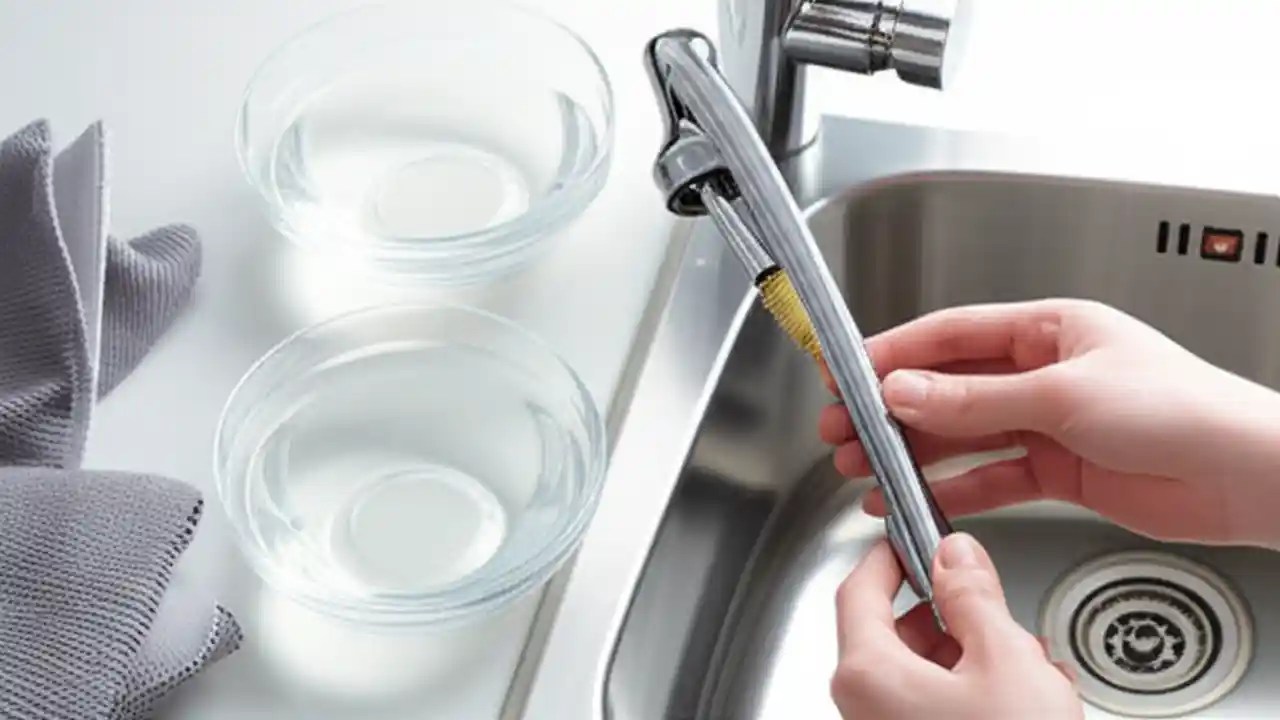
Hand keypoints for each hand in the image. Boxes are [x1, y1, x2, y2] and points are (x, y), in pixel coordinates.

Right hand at [819, 299, 1279, 547]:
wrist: (1244, 476)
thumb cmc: (1181, 410)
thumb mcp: (1061, 394)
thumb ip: (975, 398)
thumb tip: (903, 390)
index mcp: (1047, 329)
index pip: (950, 335)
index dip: (892, 353)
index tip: (846, 372)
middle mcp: (1042, 372)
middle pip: (947, 386)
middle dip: (890, 408)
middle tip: (842, 428)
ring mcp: (1048, 422)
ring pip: (961, 433)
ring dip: (912, 450)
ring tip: (862, 466)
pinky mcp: (1058, 470)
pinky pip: (989, 476)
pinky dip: (950, 488)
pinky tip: (914, 497)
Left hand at [832, 533, 1081, 719]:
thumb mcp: (1005, 660)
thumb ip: (975, 596)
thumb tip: (955, 555)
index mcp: (867, 673)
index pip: (858, 589)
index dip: (888, 555)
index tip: (911, 536)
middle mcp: (863, 710)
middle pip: (896, 635)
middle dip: (952, 618)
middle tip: (993, 609)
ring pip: (923, 676)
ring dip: (974, 662)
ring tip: (1029, 670)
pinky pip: (935, 711)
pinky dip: (976, 698)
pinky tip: (1025, 703)